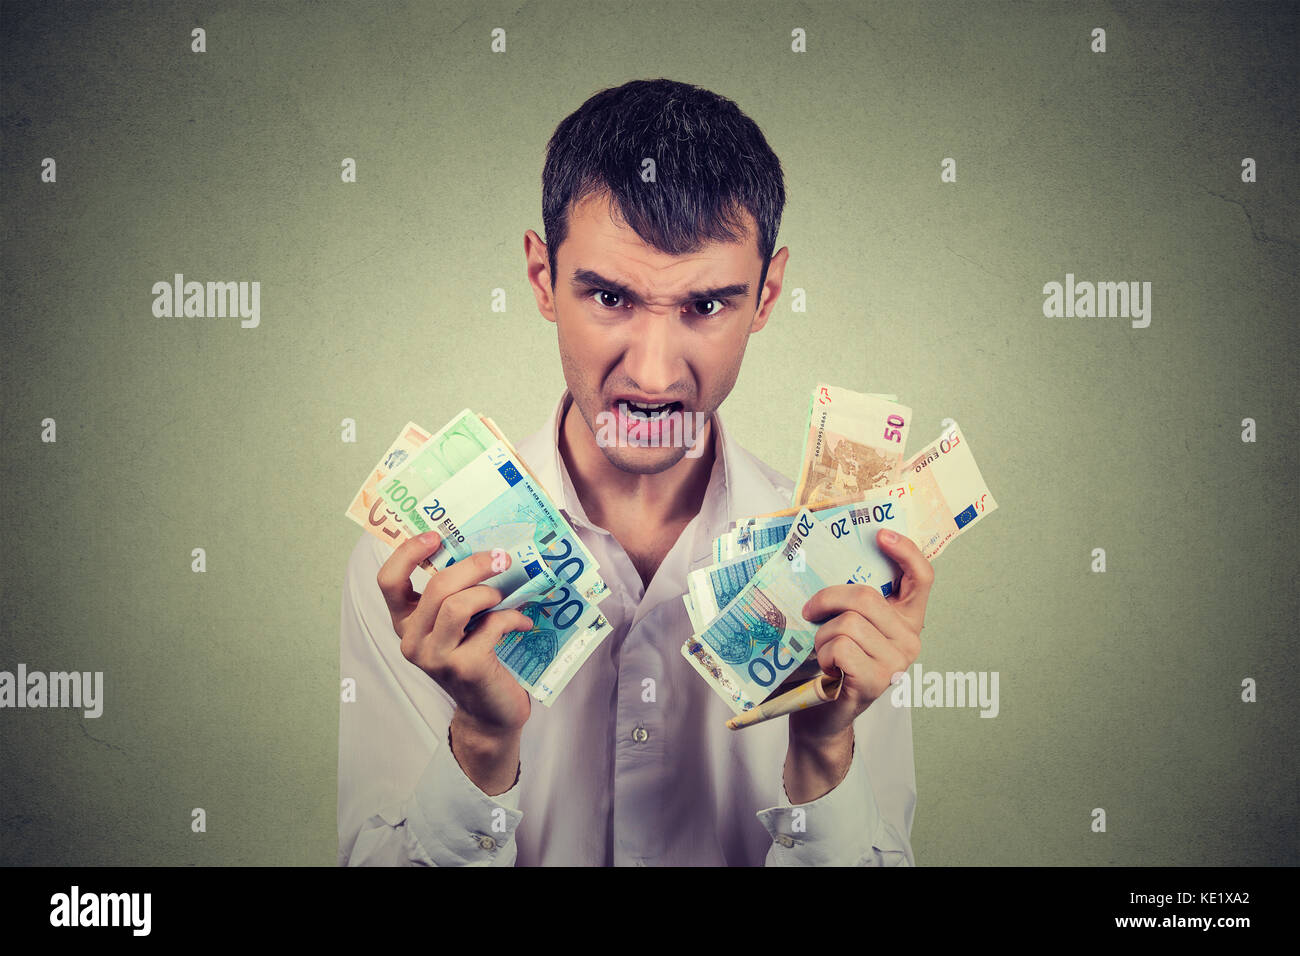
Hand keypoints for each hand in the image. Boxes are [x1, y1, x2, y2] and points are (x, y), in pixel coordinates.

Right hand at [376, 531, 533, 736]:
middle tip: (500, 558)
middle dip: (473, 565)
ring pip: (458, 605)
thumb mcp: (457, 625)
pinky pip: (491, 626)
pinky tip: (523, 623)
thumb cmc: (475, 657)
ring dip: (489, 593)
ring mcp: (437, 657)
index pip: (388, 581)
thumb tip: (481, 549)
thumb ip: (455, 594)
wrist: (490, 713)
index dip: (408, 552)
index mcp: (406, 623)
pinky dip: (512, 618)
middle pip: (436, 587)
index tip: (436, 535)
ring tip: (504, 596)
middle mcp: (413, 641)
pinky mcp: (465, 668)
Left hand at [789, 528, 933, 742]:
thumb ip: (853, 599)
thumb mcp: (847, 624)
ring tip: (822, 653)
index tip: (880, 535)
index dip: (906, 550)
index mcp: (906, 619)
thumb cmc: (831, 661)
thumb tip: (828, 557)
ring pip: (847, 623)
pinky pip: (840, 647)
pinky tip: (827, 670)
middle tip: (809, 612)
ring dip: (821, 636)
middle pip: (866, 596)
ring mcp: (897, 662)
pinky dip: (823, 654)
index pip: (922, 577)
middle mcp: (910, 639)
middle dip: (827, 600)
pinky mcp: (877, 681)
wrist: (821, 713)